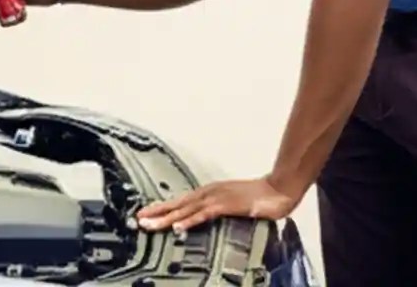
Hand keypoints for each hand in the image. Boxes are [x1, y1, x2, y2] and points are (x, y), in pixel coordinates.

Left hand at [135, 177, 299, 232]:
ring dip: (165, 217)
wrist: (278, 190)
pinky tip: (177, 227)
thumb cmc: (258, 198)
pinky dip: (189, 221)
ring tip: (149, 224)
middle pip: (177, 204)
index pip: (180, 202)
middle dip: (156, 212)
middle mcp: (208, 193)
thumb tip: (208, 215)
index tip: (146, 214)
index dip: (162, 208)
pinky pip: (203, 215)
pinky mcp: (225, 206)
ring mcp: (215, 198)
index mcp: (208, 193)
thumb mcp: (233, 204)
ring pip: (185, 209)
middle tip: (138, 219)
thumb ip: (219, 210)